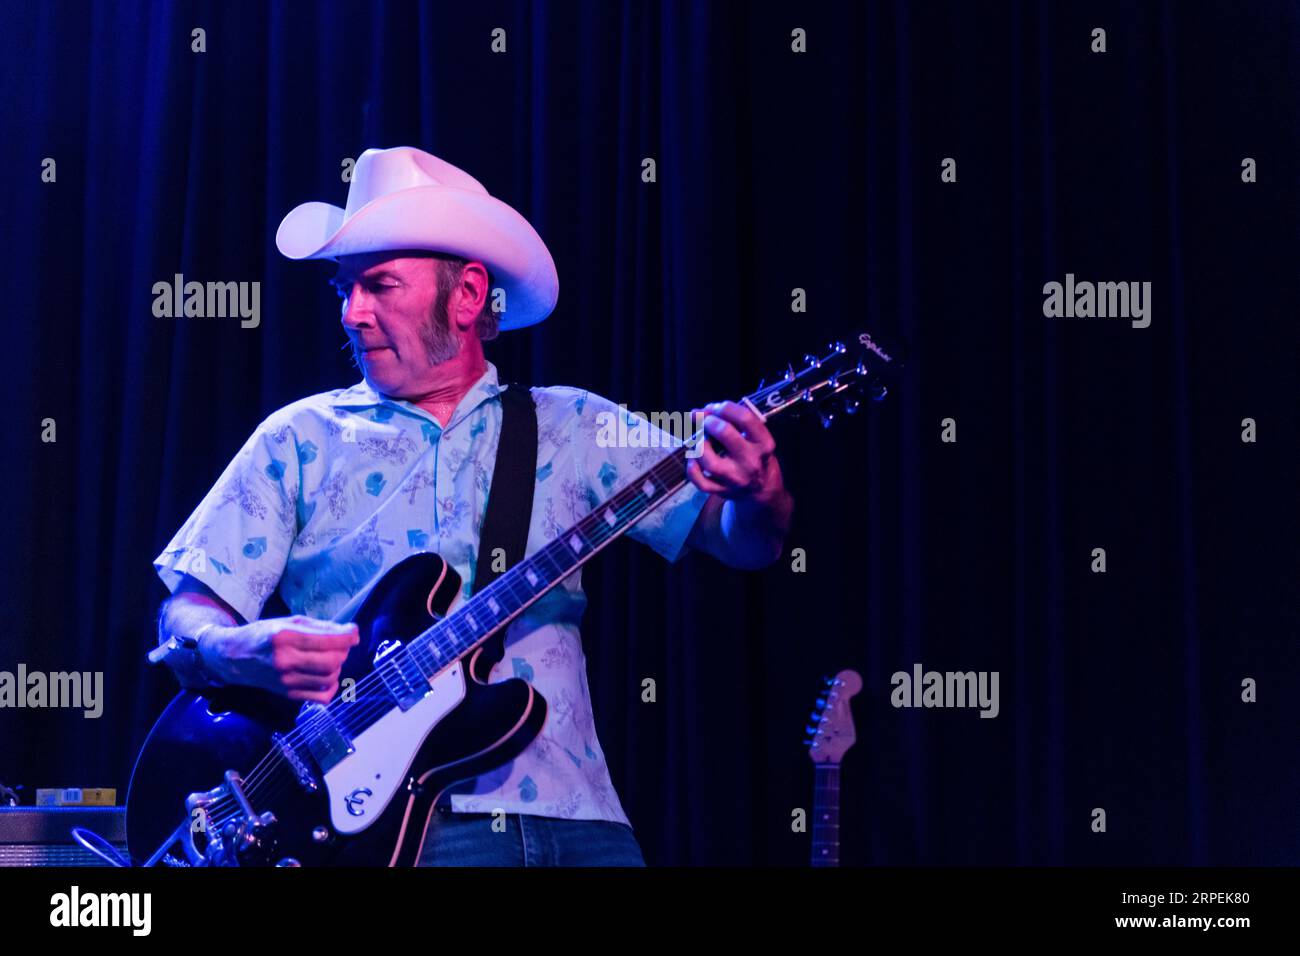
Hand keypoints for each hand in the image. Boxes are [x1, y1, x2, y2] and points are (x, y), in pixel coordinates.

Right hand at [204, 615, 359, 702]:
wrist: (234, 657)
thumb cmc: (264, 635)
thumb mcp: (289, 622)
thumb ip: (321, 627)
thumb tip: (351, 632)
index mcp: (285, 637)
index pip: (328, 640)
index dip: (347, 636)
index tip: (354, 633)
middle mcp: (285, 660)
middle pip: (332, 661)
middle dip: (343, 651)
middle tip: (340, 645)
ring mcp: (286, 680)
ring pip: (329, 678)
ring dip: (337, 667)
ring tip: (330, 658)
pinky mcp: (288, 694)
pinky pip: (322, 697)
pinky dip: (332, 687)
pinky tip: (327, 677)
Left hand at [686, 401, 784, 506]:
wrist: (761, 488)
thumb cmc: (754, 454)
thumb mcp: (755, 436)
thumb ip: (732, 420)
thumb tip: (699, 412)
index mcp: (763, 444)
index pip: (745, 418)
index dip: (725, 407)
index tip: (714, 407)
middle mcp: (751, 462)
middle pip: (725, 434)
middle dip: (709, 422)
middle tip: (705, 422)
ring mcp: (736, 479)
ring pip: (709, 461)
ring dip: (699, 445)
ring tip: (699, 440)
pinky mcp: (722, 492)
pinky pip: (700, 481)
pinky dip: (692, 468)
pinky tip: (694, 459)